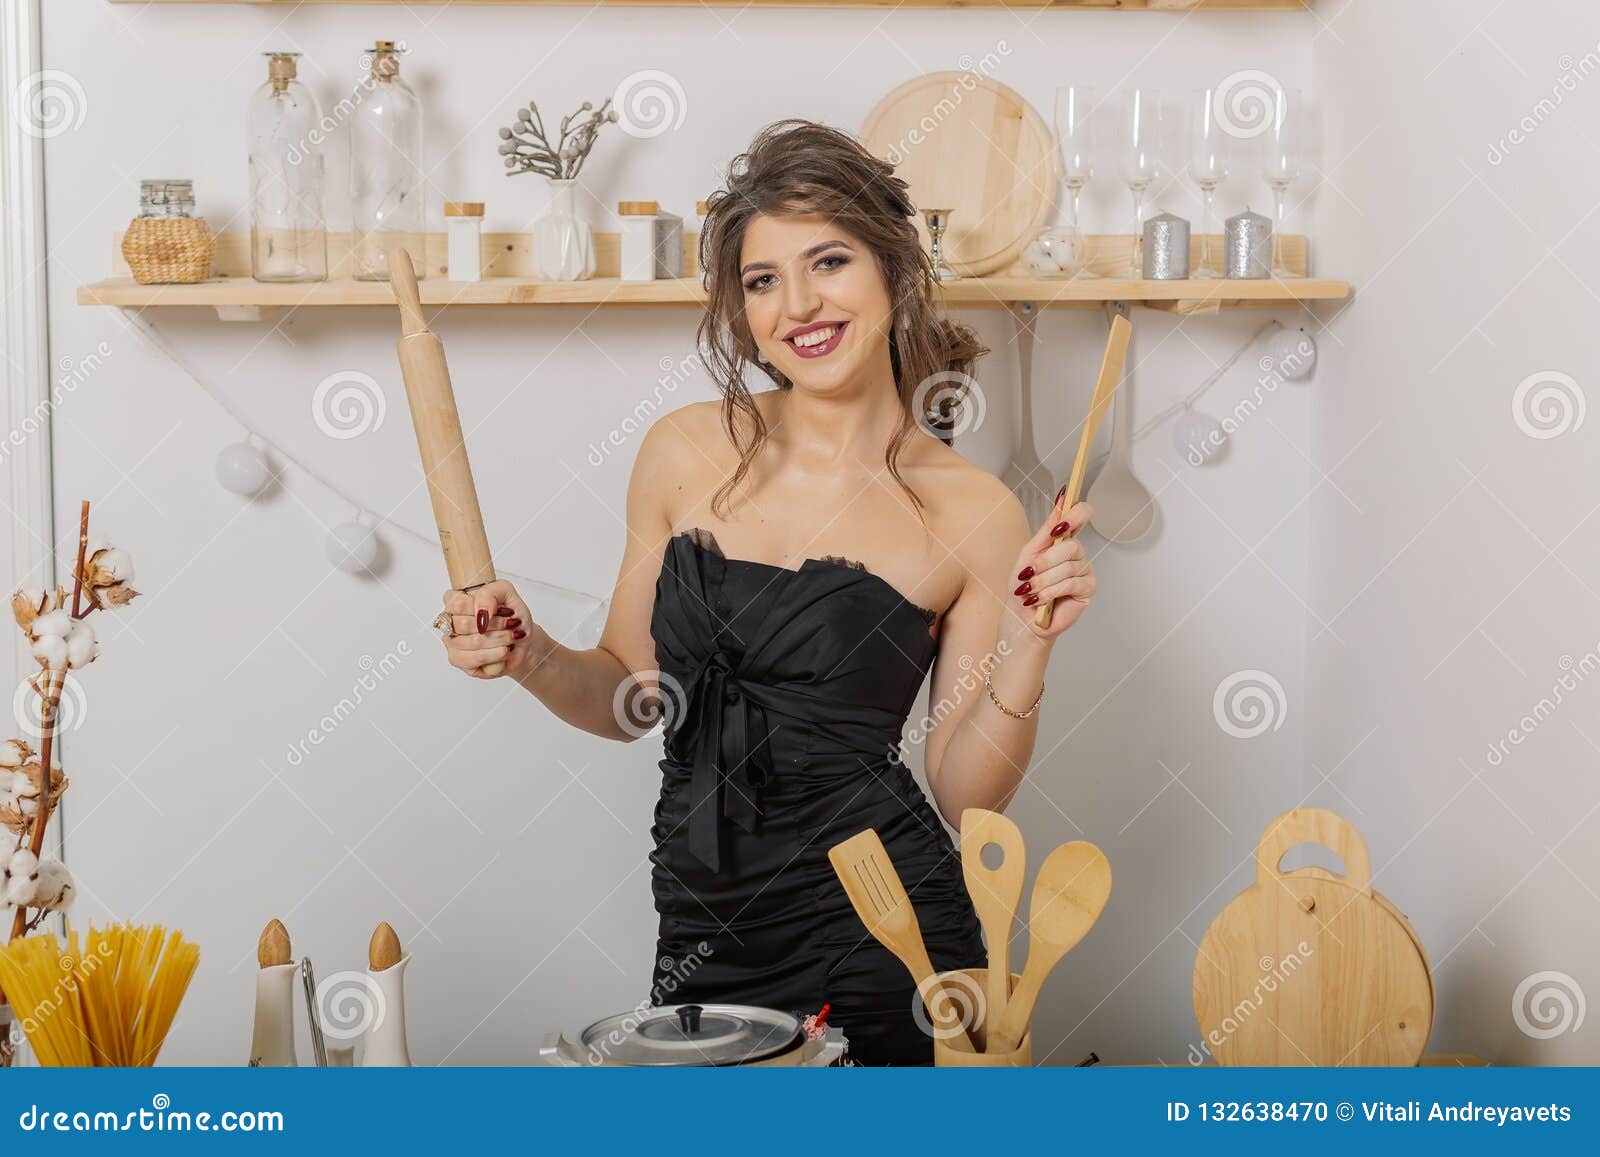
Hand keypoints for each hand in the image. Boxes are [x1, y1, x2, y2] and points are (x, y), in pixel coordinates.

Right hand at [439, 579, 548, 679]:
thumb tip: (480, 612)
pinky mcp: (458, 660)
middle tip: (510, 624)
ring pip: (472, 642)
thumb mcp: (507, 593)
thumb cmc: (512, 616)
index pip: (457, 603)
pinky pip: (473, 660)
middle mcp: (450, 621)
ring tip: (510, 637)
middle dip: (495, 625)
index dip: (482, 608)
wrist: (523, 640)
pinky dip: (495, 655)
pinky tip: (504, 650)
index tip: (503, 611)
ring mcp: (451, 641)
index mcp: (456, 600)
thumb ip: (490, 594)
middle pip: (463, 624)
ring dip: (499, 640)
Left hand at [1010, 495, 1096, 640]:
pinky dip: (1051, 592)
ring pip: (1069, 567)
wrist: (1021, 616)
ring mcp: (1085, 570)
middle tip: (1028, 575)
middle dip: (1045, 562)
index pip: (1081, 515)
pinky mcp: (1087, 589)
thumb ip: (1047, 528)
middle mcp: (1077, 553)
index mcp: (1063, 540)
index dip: (1076, 514)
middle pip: (1071, 546)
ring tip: (1030, 592)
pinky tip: (1040, 600)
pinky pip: (1071, 584)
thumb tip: (1062, 498)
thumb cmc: (1024, 585)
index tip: (1062, 523)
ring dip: (1043, 581)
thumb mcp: (1030, 552)